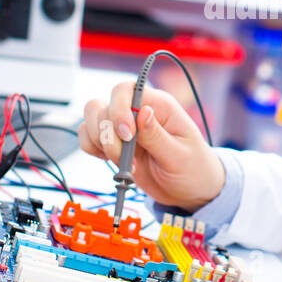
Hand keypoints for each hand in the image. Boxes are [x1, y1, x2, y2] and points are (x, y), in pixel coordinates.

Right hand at [77, 81, 224, 210]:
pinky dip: (91, 148)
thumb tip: (143, 112)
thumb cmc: (193, 169)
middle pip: (103, 104)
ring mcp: (123, 126)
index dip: (119, 110)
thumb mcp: (180, 156)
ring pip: (92, 117)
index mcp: (159, 106)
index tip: (127, 136)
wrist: (189, 191)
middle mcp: (138, 111)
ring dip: (99, 141)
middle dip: (107, 133)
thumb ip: (157, 136)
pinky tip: (109, 161)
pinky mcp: (114, 142)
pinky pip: (89, 136)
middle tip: (124, 156)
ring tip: (121, 162)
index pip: (126, 91)